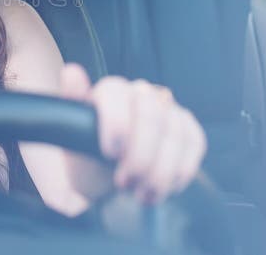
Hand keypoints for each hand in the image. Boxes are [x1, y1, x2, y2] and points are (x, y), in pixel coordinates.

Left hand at [60, 64, 206, 204]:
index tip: (110, 154)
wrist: (106, 181)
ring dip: (160, 172)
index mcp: (111, 91)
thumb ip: (70, 104)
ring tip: (141, 194)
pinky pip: (194, 144)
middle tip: (125, 184)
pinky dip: (180, 171)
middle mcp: (141, 93)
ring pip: (175, 134)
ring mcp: (168, 109)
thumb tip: (71, 72)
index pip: (117, 93)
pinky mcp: (188, 128)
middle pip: (152, 116)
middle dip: (140, 156)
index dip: (116, 122)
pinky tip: (163, 188)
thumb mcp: (71, 138)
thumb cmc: (87, 156)